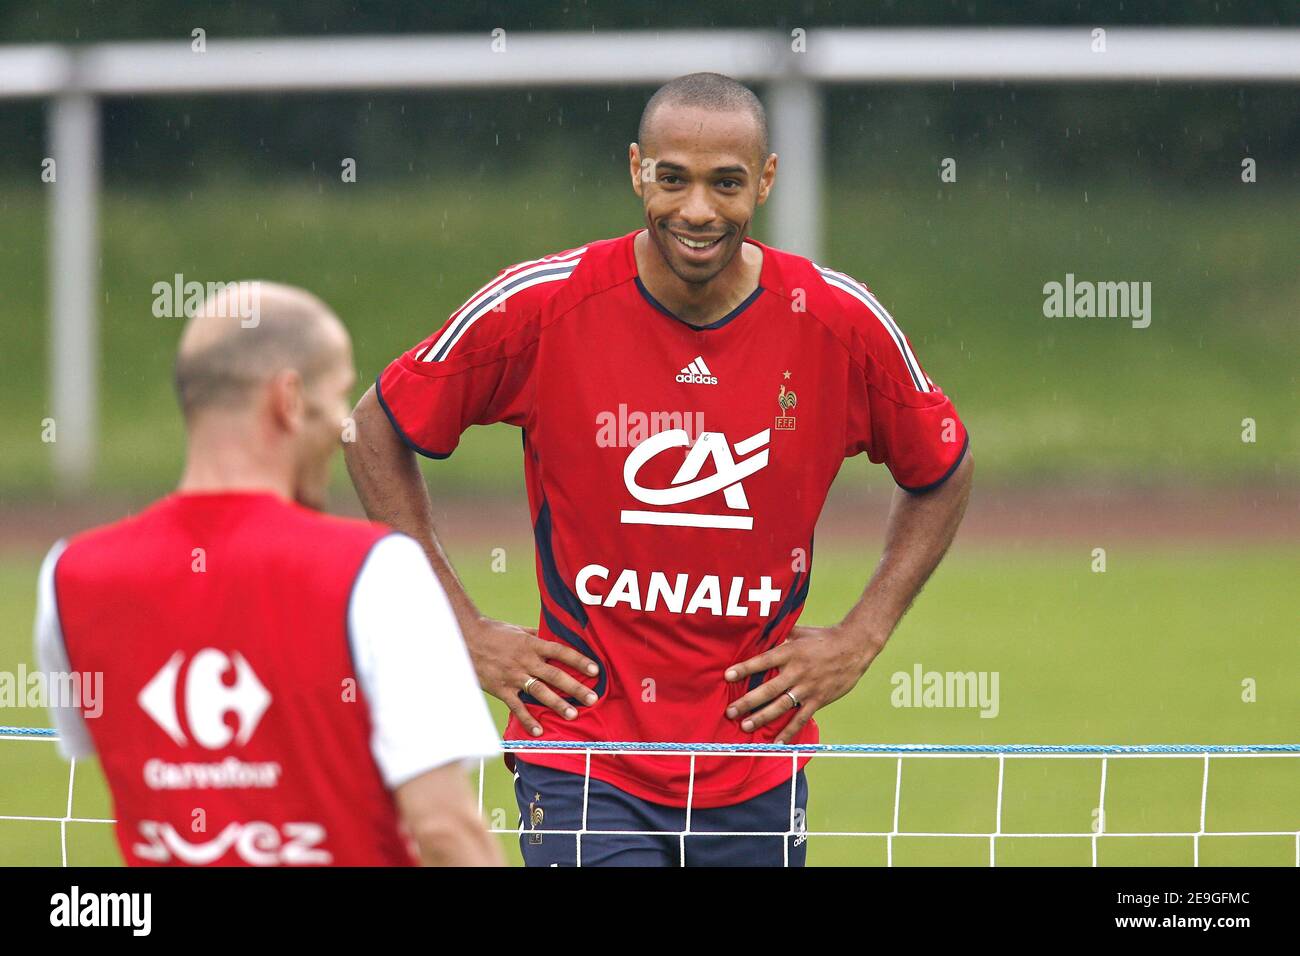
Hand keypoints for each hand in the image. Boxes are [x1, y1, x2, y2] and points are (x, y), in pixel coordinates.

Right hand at [461, 617, 598, 736]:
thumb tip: (557, 636)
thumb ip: (538, 635)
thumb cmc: (494, 632)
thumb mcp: (519, 630)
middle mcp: (525, 660)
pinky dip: (527, 719)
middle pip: (554, 675)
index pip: (560, 651)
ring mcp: (513, 676)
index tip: (595, 670)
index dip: (578, 660)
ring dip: (557, 704)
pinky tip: (538, 731)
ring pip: (539, 692)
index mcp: (532, 644)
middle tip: (592, 698)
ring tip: (573, 714)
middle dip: (575, 687)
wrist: (466, 638)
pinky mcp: (501, 689)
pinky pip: (516, 706)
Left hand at [723, 624, 882, 743]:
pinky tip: (777, 742)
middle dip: (747, 701)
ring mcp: (808, 687)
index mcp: (791, 652)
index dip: (745, 669)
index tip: (727, 676)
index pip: (763, 661)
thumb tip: (759, 633)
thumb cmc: (824, 637)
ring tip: (745, 726)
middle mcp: (798, 671)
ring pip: (782, 706)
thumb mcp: (800, 632)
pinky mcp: (819, 699)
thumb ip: (780, 636)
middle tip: (730, 711)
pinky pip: (802, 718)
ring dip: (762, 717)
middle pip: (768, 689)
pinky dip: (789, 731)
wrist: (855, 646)